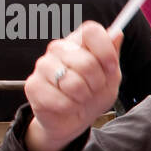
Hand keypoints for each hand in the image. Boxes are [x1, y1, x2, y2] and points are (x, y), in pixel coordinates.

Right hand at [23, 22, 122, 150]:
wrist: (74, 119)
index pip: (91, 31)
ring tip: (80, 97)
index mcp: (78, 41)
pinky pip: (61, 100)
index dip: (105, 51)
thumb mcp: (111, 77)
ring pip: (73, 83)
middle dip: (97, 83)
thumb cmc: (93, 95)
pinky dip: (70, 107)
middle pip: (87, 62)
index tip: (111, 67)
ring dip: (83, 97)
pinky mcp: (34, 85)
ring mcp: (43, 66)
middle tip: (93, 88)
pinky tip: (67, 105)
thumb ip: (112, 56)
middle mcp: (58, 48)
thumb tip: (117, 34)